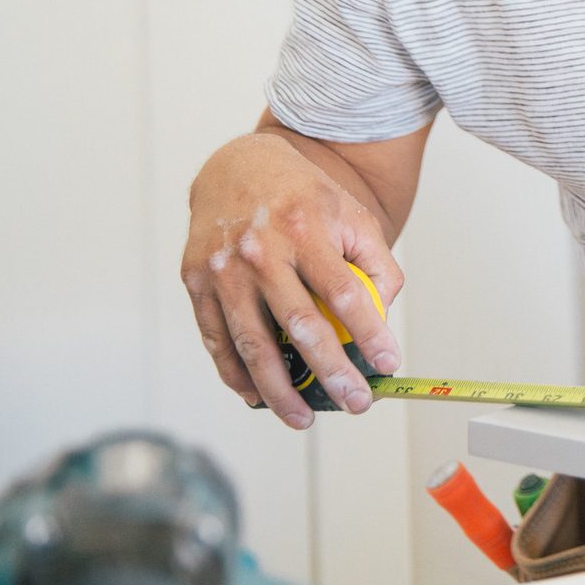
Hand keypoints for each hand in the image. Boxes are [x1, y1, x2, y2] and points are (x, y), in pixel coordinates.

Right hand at [181, 132, 402, 427]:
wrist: (238, 166)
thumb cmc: (303, 198)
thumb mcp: (352, 216)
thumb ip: (377, 265)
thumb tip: (380, 319)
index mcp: (306, 229)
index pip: (344, 294)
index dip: (369, 334)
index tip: (388, 365)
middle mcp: (261, 250)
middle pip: (300, 326)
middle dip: (331, 372)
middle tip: (356, 402)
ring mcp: (224, 268)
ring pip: (253, 343)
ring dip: (279, 389)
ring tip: (304, 418)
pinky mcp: (196, 281)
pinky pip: (217, 338)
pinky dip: (235, 373)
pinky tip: (257, 395)